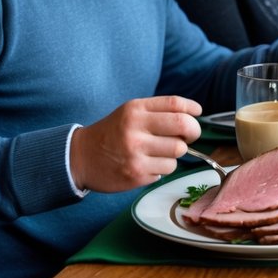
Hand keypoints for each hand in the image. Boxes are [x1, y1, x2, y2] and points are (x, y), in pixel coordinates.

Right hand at [69, 96, 201, 192]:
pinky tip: (145, 164)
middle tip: (188, 136)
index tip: (197, 113)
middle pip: (184, 127)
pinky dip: (161, 168)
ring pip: (178, 152)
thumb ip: (159, 111)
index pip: (176, 104)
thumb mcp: (131, 112)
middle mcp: (135, 129)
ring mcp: (135, 153)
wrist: (80, 157)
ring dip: (174, 153)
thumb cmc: (113, 133)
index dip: (192, 109)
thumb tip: (193, 115)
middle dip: (193, 132)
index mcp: (135, 110)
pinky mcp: (136, 173)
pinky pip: (166, 170)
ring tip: (158, 152)